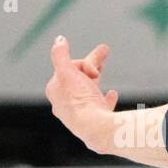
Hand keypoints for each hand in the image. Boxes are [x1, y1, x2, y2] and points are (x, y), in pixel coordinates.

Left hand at [45, 36, 118, 152]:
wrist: (95, 127)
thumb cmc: (80, 101)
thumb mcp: (67, 72)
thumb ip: (60, 54)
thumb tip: (59, 39)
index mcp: (55, 91)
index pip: (68, 68)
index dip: (83, 63)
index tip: (95, 67)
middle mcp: (64, 103)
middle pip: (78, 78)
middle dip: (91, 65)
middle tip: (104, 51)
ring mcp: (80, 113)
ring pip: (88, 90)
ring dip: (95, 80)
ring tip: (101, 72)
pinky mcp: (94, 121)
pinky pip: (100, 106)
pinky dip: (105, 98)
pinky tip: (112, 94)